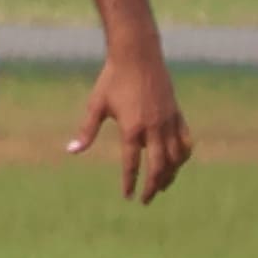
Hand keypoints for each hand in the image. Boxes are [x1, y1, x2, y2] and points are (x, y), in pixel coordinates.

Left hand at [77, 43, 192, 202]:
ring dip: (170, 174)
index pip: (132, 163)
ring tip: (162, 186)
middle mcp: (154, 128)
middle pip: (159, 166)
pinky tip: (178, 163)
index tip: (128, 197)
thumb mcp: (96, 105)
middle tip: (147, 200)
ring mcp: (169, 121)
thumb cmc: (113, 80)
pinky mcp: (177, 114)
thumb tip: (72, 151)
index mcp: (132, 128)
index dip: (130, 182)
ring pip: (176, 156)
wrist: (138, 57)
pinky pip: (186, 140)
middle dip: (153, 186)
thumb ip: (86, 131)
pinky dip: (184, 155)